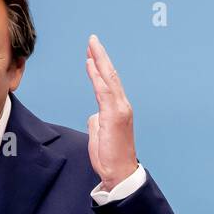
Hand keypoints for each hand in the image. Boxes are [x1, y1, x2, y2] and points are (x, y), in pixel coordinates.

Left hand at [85, 34, 137, 188]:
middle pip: (110, 75)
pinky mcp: (114, 117)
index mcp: (118, 109)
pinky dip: (98, 77)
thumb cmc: (110, 157)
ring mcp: (119, 110)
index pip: (108, 82)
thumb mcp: (100, 135)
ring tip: (92, 45)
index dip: (100, 66)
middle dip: (101, 56)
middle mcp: (122, 106)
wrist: (119, 173)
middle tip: (93, 40)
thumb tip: (94, 115)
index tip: (92, 52)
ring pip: (109, 80)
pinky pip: (104, 92)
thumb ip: (98, 121)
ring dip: (100, 61)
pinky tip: (91, 65)